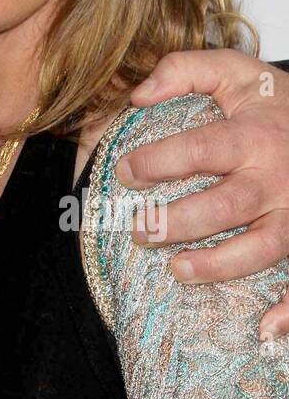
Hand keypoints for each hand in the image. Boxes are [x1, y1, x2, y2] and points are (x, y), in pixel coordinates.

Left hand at [115, 49, 288, 339]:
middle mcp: (278, 178)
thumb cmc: (277, 104)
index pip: (202, 149)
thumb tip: (137, 96)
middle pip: (228, 205)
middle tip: (139, 230)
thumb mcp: (236, 71)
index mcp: (255, 136)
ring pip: (262, 247)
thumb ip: (184, 70)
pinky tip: (265, 328)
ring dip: (219, 265)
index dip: (159, 161)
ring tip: (176, 270)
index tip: (125, 172)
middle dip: (179, 222)